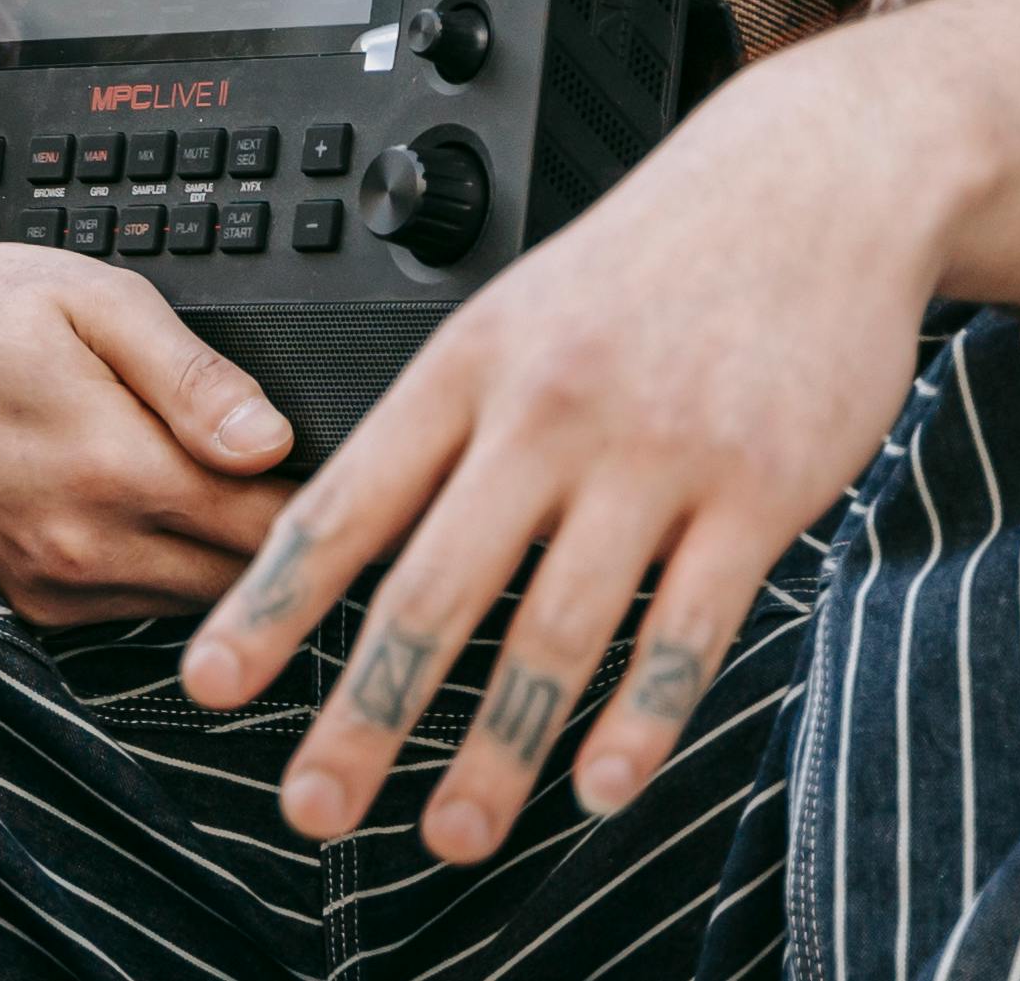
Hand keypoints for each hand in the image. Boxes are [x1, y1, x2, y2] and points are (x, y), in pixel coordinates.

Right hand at [0, 146, 298, 621]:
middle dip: (291, 544)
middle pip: (243, 580)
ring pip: (192, 602)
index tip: (378, 486)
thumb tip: (274, 440)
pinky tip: (162, 515)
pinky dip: (164, 572)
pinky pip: (133, 608)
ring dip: (226, 561)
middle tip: (337, 494)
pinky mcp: (28, 603)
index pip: (275, 527)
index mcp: (117, 470)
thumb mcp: (91, 300)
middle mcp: (86, 549)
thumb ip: (194, 375)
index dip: (338, 508)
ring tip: (242, 495)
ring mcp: (54, 587)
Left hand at [178, 16, 956, 856]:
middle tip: (310, 807)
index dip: (270, 605)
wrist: (809, 185)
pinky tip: (597, 787)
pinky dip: (638, 721)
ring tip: (449, 836)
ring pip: (554, 632)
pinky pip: (686, 630)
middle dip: (364, 717)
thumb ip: (444, 428)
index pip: (344, 504)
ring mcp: (654, 455)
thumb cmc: (649, 264)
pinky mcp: (757, 491)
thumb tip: (351, 542)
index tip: (210, 683)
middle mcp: (546, 413)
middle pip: (433, 591)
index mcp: (467, 369)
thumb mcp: (513, 315)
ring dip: (496, 752)